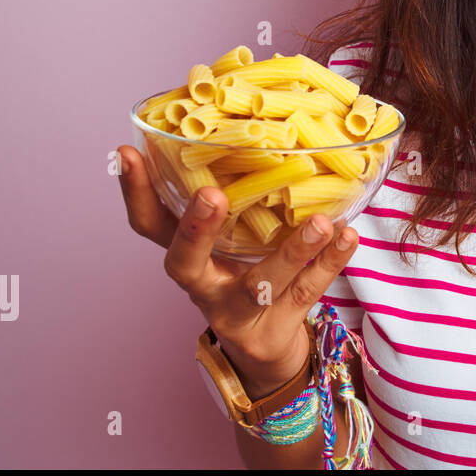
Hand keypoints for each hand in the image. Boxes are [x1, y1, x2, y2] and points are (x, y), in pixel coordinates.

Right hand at [115, 145, 359, 396]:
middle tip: (211, 195)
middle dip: (196, 230)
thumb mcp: (229, 240)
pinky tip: (348, 236)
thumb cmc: (245, 275)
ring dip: (292, 252)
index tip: (127, 153)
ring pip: (261, 285)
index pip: (149, 224)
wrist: (265, 348)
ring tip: (320, 222)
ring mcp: (239, 311)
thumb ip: (235, 198)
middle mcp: (204, 284)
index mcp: (189, 254)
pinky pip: (307, 292)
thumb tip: (248, 127)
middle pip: (184, 263)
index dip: (135, 192)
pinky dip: (330, 263)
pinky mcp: (277, 327)